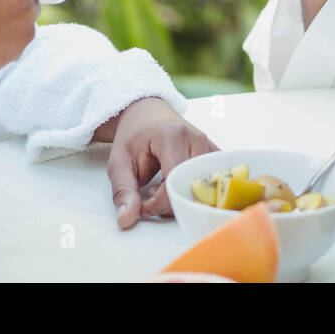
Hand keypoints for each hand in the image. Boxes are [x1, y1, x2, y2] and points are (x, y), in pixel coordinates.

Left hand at [103, 98, 218, 228]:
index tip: (144, 206)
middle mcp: (196, 139)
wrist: (148, 113)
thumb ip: (123, 191)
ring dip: (184, 196)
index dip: (159, 203)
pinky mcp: (215, 153)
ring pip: (205, 187)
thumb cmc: (134, 136)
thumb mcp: (119, 163)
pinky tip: (179, 186)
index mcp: (172, 137)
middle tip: (153, 196)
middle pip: (192, 186)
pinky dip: (196, 191)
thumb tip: (125, 220)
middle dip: (172, 202)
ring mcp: (209, 146)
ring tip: (166, 188)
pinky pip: (213, 181)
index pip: (174, 182)